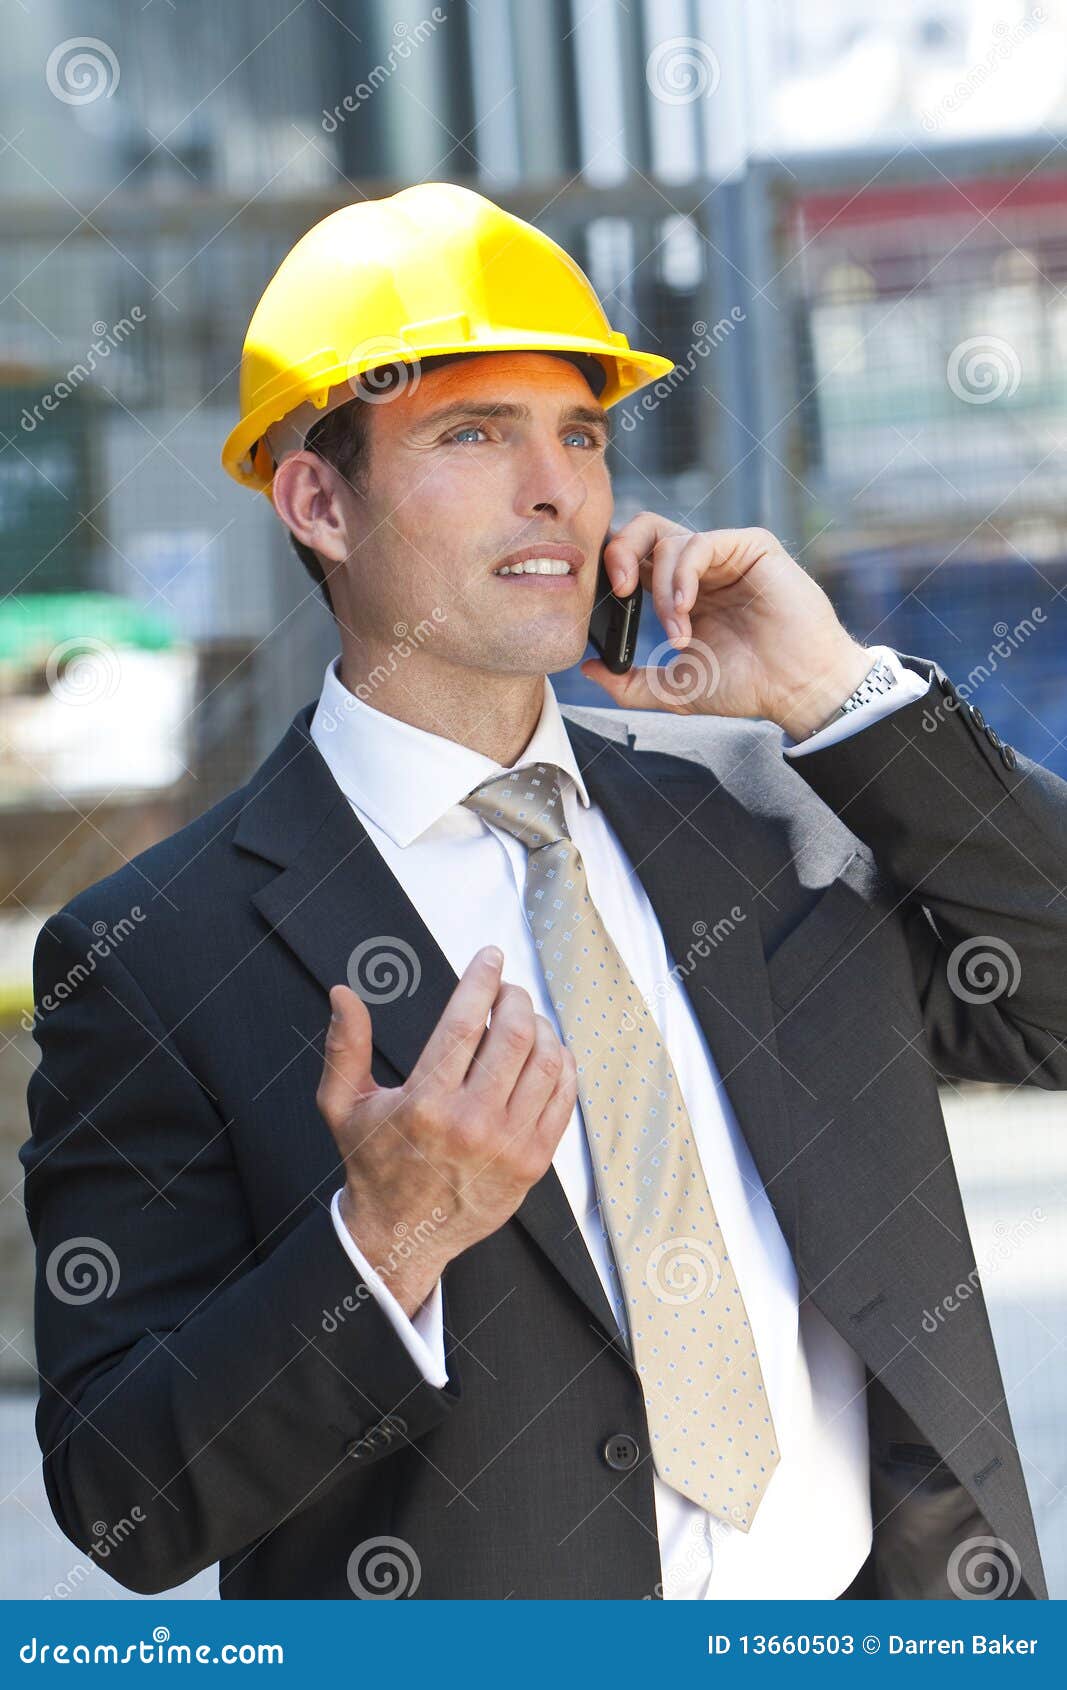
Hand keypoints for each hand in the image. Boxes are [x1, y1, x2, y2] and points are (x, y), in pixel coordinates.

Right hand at [316, 947, 576, 1317]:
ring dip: (540, 1027)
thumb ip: (345, 1047)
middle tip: (505, 990)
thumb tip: (342, 993)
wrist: (402, 1235)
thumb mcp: (343, 1106)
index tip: (489, 956)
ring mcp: (508, 1145)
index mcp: (425, 1103)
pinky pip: (562, 1098)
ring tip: (523, 1020)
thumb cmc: (373, 1163)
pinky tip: (545, 1053)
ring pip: (545, 1062)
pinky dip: (560, 1065)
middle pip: (514, 1035)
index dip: (482, 979)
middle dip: (514, 998)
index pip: (467, 1021)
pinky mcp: (533, 1163)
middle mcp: (471, 1123)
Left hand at [581, 517, 871, 738]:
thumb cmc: (745, 687)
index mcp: (682, 591)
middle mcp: (701, 567)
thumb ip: (629, 682)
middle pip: (644, 529)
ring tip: (678, 632)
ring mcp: (726, 553)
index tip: (605, 605)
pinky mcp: (751, 545)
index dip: (613, 571)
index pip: (635, 560)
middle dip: (619, 552)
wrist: (794, 689)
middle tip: (619, 590)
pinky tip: (686, 610)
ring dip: (661, 591)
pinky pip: (699, 543)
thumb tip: (589, 667)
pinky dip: (681, 576)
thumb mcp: (674, 689)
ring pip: (667, 540)